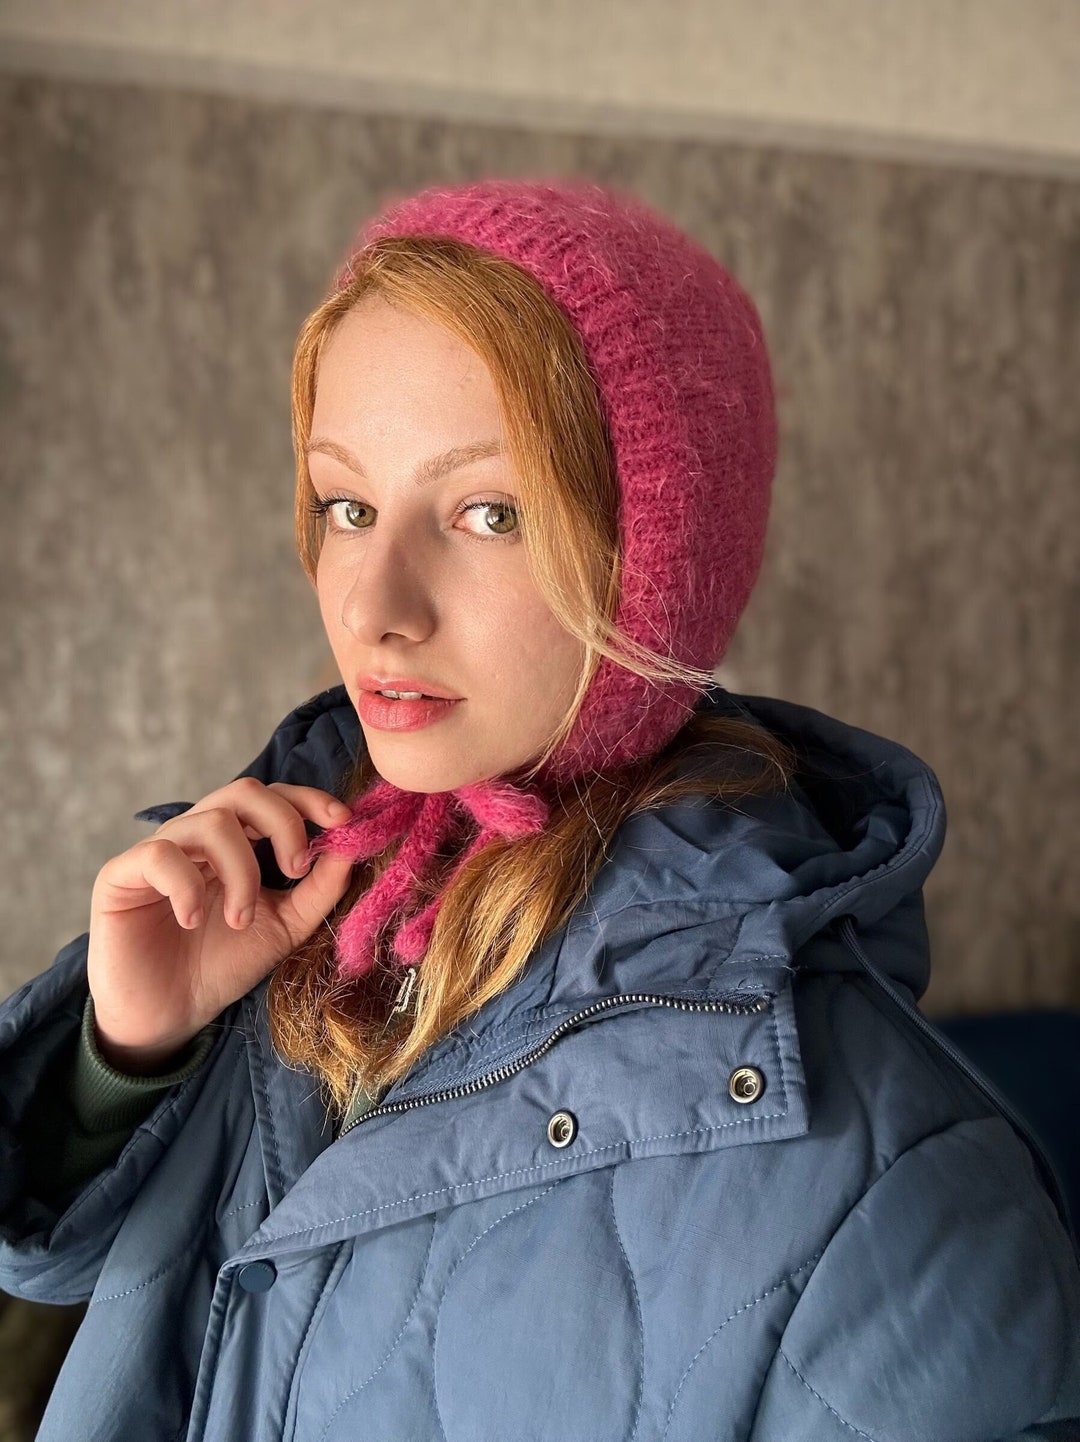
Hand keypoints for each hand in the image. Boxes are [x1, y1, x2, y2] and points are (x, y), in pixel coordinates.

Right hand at [87, 779, 355, 1072]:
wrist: (168, 1018)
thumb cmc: (222, 966)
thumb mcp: (284, 927)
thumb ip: (318, 889)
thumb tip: (351, 848)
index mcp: (236, 843)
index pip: (272, 796)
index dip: (307, 799)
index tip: (343, 821)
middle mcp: (197, 838)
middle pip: (242, 792)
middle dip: (282, 822)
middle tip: (296, 869)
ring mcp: (158, 851)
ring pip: (209, 821)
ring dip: (240, 871)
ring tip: (239, 921)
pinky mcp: (120, 874)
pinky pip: (159, 854)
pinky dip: (186, 885)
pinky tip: (191, 920)